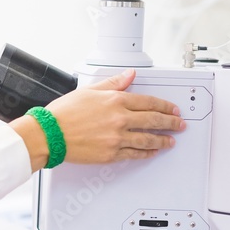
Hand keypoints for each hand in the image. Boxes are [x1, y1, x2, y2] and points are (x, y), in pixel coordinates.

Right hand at [9, 69, 183, 169]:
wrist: (50, 134)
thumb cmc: (63, 113)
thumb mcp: (89, 90)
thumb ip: (113, 83)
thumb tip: (129, 76)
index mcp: (115, 100)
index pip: (148, 102)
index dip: (164, 106)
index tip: (172, 109)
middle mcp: (119, 119)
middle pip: (153, 120)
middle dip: (170, 123)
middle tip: (179, 125)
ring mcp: (117, 138)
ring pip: (147, 139)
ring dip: (162, 140)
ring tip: (170, 141)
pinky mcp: (111, 153)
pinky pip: (134, 153)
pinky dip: (146, 153)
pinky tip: (152, 152)